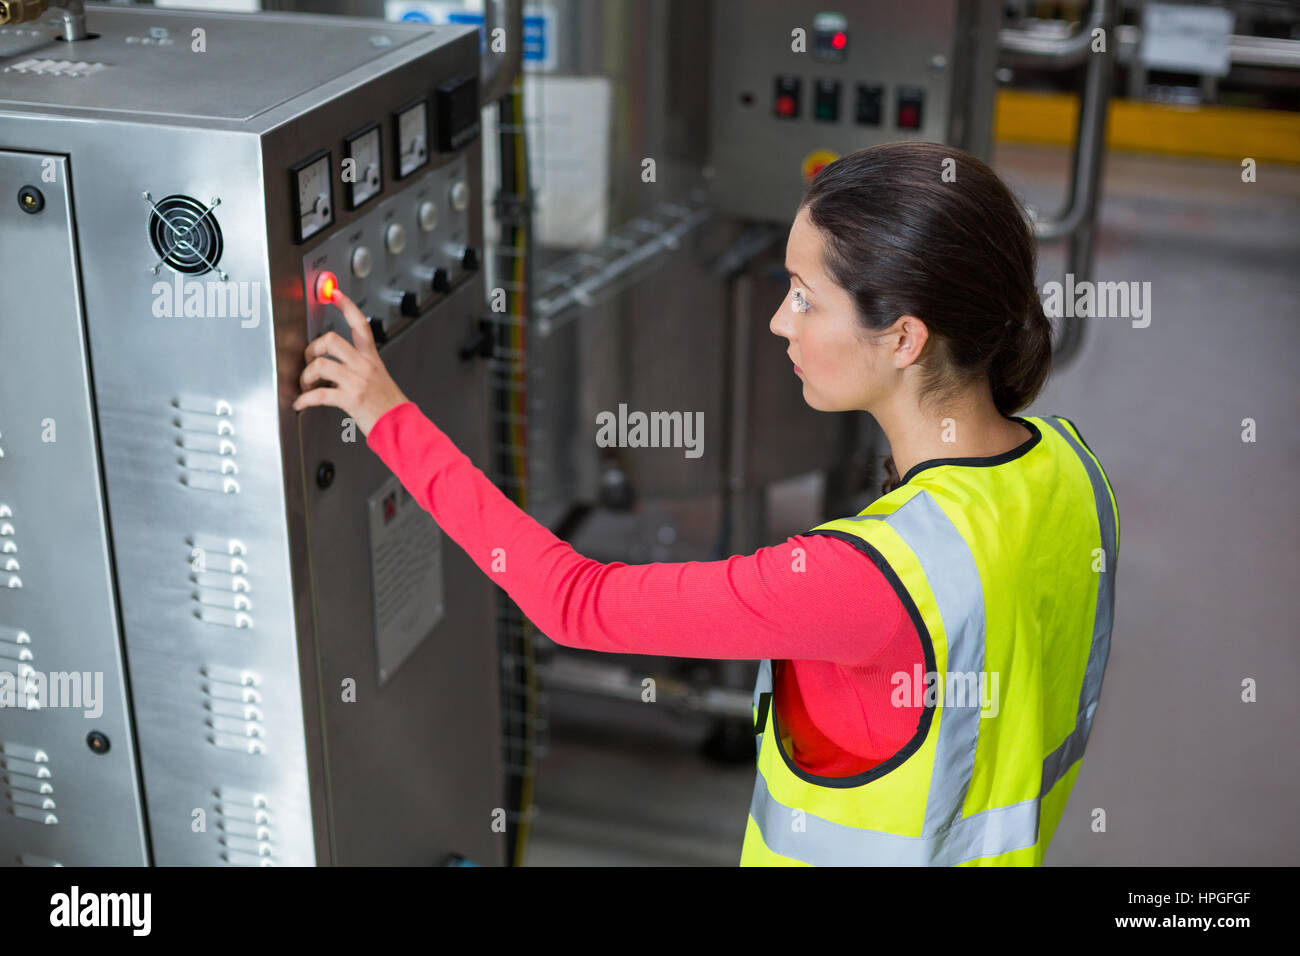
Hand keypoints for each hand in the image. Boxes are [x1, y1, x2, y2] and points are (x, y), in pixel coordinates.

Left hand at [292, 289, 408, 435]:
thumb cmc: (388, 404)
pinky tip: (301, 403)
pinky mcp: (351, 400)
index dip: (347, 306)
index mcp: (371, 358)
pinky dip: (304, 400)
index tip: (335, 293)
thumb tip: (335, 363)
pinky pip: (319, 395)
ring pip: (320, 365)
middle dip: (312, 349)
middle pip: (331, 340)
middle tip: (309, 360)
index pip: (360, 324)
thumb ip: (359, 366)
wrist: (401, 425)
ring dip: (305, 375)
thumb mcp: (378, 377)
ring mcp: (357, 382)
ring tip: (306, 385)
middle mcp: (364, 366)